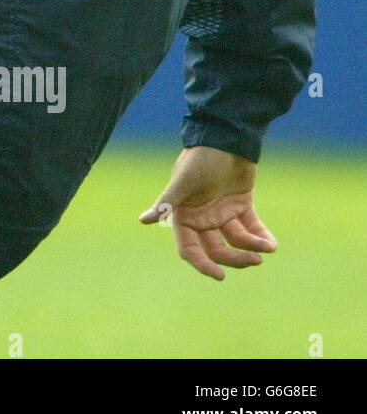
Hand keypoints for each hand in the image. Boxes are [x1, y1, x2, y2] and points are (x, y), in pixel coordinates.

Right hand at [139, 146, 276, 279]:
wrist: (227, 138)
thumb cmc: (201, 159)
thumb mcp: (184, 182)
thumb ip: (166, 203)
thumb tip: (142, 220)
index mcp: (184, 215)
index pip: (190, 249)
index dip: (202, 264)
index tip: (220, 276)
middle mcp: (202, 218)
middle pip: (216, 250)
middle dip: (234, 258)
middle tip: (254, 260)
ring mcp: (223, 213)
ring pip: (236, 242)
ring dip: (251, 248)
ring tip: (266, 248)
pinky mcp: (241, 206)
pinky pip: (252, 229)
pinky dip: (262, 238)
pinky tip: (271, 244)